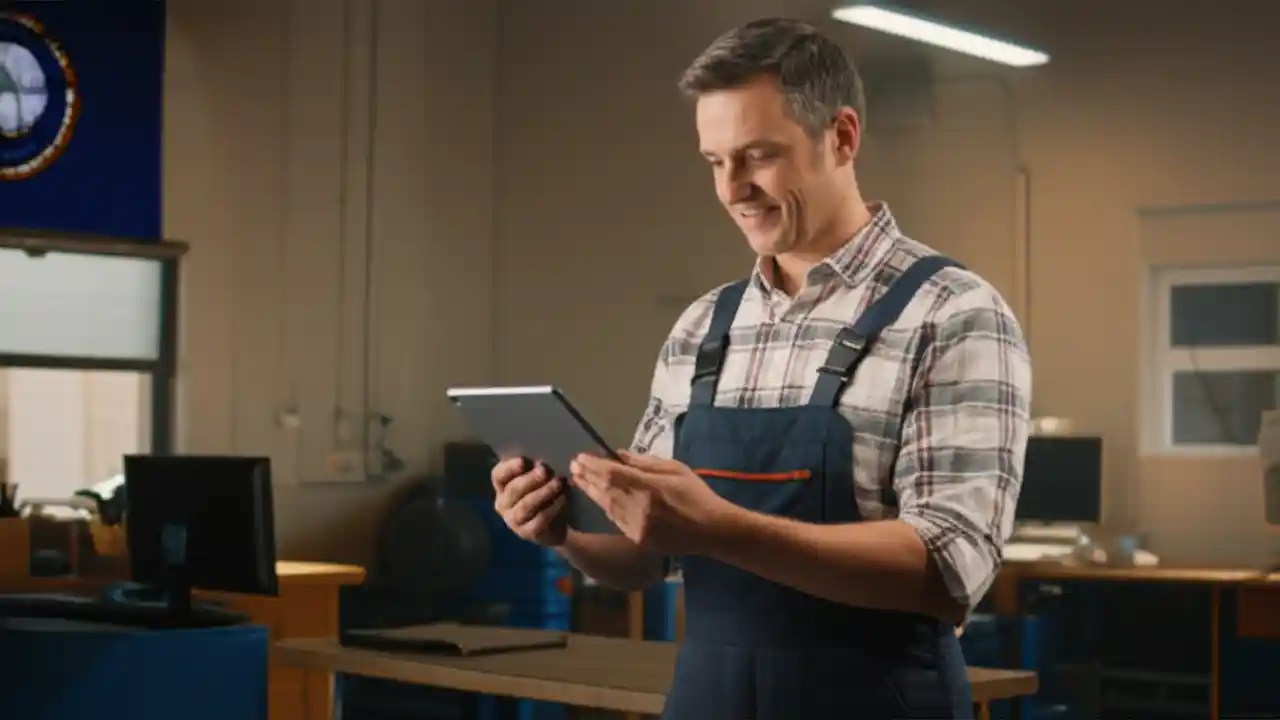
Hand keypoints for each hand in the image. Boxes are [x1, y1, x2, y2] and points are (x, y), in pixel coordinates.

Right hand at [491, 456, 567, 546]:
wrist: (556, 524)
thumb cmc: (544, 493)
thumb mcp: (539, 478)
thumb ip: (536, 469)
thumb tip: (541, 464)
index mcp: (502, 487)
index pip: (498, 475)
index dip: (509, 467)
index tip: (523, 460)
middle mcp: (503, 504)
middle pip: (513, 490)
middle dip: (530, 479)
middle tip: (545, 471)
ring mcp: (513, 521)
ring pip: (525, 505)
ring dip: (543, 492)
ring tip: (558, 483)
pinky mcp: (528, 533)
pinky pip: (539, 519)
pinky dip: (552, 507)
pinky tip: (563, 498)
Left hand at [569, 450, 733, 554]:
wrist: (711, 530)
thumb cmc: (696, 494)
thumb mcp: (675, 469)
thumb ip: (645, 462)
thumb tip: (619, 455)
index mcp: (649, 487)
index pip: (612, 474)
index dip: (593, 466)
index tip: (580, 457)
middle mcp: (638, 507)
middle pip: (604, 490)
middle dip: (587, 477)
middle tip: (573, 466)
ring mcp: (636, 526)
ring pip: (606, 506)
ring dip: (592, 492)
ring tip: (579, 480)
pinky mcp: (638, 539)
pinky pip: (616, 520)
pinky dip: (605, 508)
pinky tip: (599, 499)